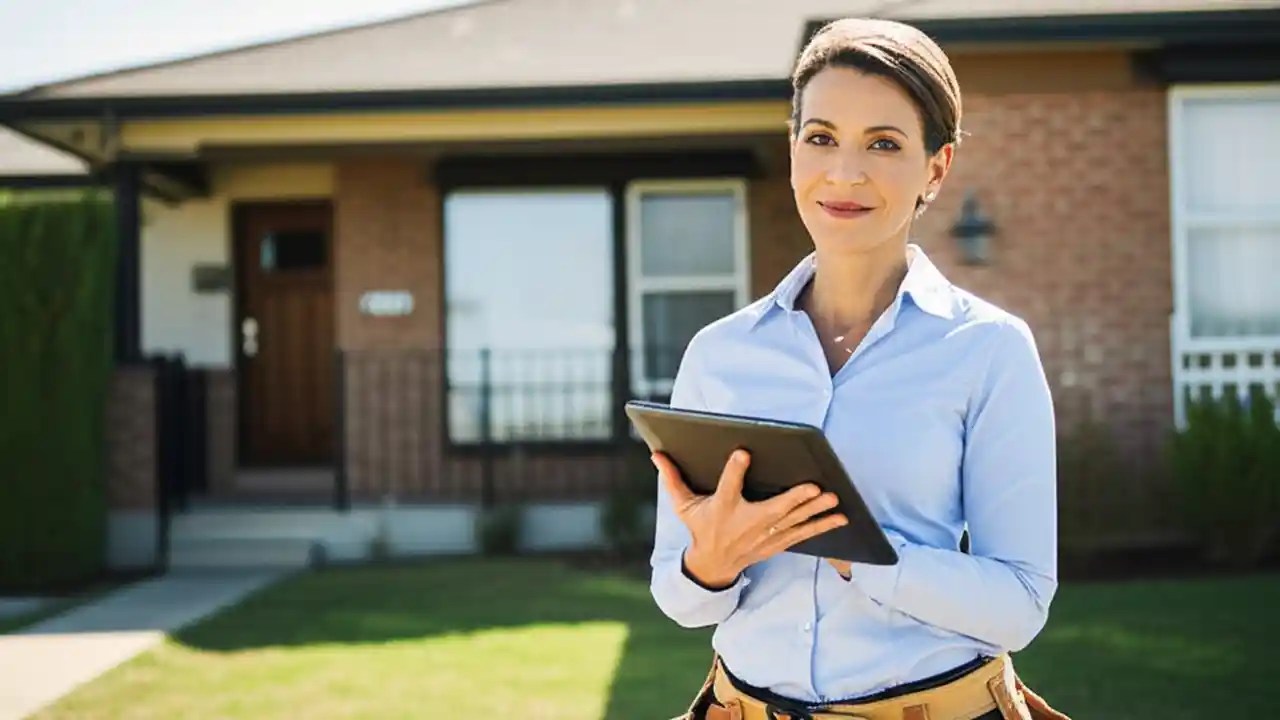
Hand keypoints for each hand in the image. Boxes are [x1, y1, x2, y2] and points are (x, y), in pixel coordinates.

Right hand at [653, 449, 847, 588]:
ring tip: (834, 499)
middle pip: (772, 510)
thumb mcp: (683, 505)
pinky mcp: (776, 543)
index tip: (742, 453)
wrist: (713, 564)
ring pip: (793, 522)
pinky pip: (802, 534)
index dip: (734, 470)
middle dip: (794, 499)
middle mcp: (745, 524)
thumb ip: (672, 479)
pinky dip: (821, 527)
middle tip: (815, 486)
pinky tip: (840, 517)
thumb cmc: (701, 526)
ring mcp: (764, 536)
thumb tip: (657, 455)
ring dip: (815, 512)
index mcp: (722, 508)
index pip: (727, 487)